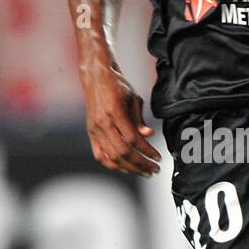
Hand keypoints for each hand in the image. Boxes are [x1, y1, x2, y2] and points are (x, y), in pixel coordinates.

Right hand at [84, 62, 160, 176]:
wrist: (96, 77)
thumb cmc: (117, 85)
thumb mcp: (133, 98)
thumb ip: (139, 119)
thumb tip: (148, 135)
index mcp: (115, 113)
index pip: (133, 139)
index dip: (147, 151)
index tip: (157, 157)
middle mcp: (103, 124)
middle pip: (123, 152)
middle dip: (140, 164)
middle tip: (153, 169)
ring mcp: (95, 130)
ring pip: (111, 157)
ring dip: (129, 168)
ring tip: (142, 171)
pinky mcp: (91, 133)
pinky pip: (100, 155)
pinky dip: (112, 164)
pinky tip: (124, 168)